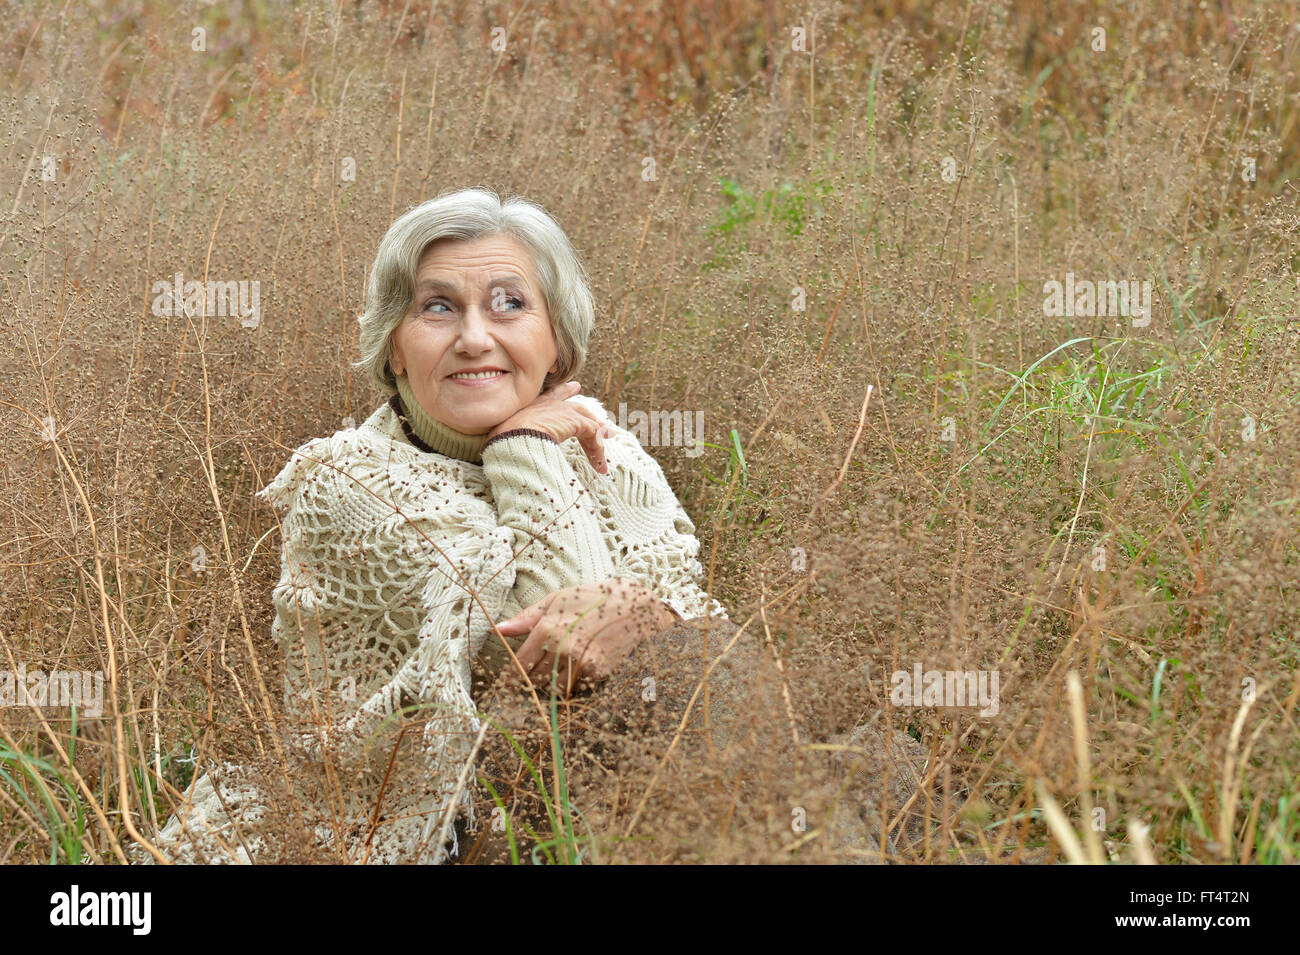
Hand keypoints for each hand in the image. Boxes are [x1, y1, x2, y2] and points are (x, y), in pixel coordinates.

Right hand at [486, 380, 614, 473]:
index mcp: (532, 406)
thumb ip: (518, 438)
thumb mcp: (510, 437)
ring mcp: (563, 411)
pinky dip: (597, 451)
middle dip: (591, 417)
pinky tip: (600, 464)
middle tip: (603, 425)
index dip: (564, 392)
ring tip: (601, 465)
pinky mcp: (574, 421)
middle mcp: (549, 404)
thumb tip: (511, 451)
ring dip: (595, 447)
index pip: (552, 395)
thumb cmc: (503, 441)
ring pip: (587, 425)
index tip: (574, 386)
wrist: (509, 439)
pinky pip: (592, 434)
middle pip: (577, 410)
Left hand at [493, 580, 679, 695]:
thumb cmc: (592, 598)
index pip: (519, 666)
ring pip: (554, 688)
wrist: (635, 606)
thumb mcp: (556, 600)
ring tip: (558, 668)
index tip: (504, 687)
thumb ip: (526, 618)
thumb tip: (498, 629)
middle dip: (531, 680)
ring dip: (551, 683)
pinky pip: (576, 687)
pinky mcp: (598, 673)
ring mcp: (581, 664)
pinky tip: (577, 667)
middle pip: (535, 680)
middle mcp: (562, 650)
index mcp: (547, 630)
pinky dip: (573, 682)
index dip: (509, 679)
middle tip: (532, 676)